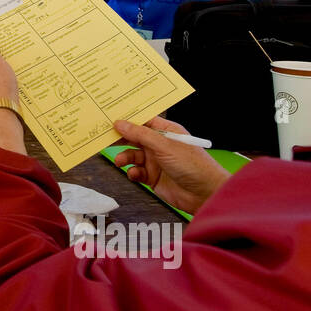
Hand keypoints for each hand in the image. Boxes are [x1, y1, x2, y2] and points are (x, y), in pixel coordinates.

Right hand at [111, 118, 230, 214]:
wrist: (204, 194)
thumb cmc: (193, 165)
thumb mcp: (164, 145)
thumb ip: (140, 134)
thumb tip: (120, 123)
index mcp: (166, 131)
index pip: (143, 120)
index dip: (128, 118)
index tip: (110, 116)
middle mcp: (160, 145)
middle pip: (135, 137)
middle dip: (121, 138)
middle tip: (106, 137)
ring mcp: (156, 161)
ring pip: (132, 155)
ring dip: (125, 157)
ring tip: (120, 161)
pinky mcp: (153, 177)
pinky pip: (136, 172)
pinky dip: (132, 173)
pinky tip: (135, 174)